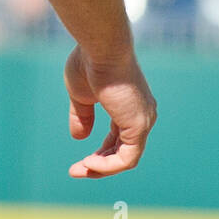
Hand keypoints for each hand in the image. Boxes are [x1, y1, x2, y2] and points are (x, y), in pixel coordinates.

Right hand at [63, 45, 156, 177]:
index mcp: (129, 106)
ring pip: (125, 158)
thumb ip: (81, 117)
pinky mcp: (138, 126)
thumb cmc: (90, 63)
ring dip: (101, 168)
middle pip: (122, 151)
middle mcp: (141, 115)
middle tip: (76, 170)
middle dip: (98, 164)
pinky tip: (89, 163)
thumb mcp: (80, 95)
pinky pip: (126, 158)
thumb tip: (79, 138)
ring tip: (79, 169)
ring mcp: (142, 121)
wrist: (100, 48)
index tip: (78, 161)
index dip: (99, 152)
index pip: (117, 138)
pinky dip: (107, 165)